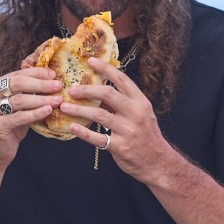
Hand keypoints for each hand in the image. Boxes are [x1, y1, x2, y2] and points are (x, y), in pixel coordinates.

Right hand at [0, 60, 63, 166]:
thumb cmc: (13, 126)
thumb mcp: (22, 107)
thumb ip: (31, 94)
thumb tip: (54, 82)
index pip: (18, 74)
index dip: (37, 73)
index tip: (54, 75)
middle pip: (18, 84)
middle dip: (41, 84)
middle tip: (58, 85)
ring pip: (20, 100)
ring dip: (42, 99)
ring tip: (58, 100)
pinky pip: (19, 117)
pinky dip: (35, 113)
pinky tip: (48, 110)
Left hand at [58, 57, 178, 183]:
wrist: (158, 162)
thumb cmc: (146, 136)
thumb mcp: (141, 115)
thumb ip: (123, 103)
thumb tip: (99, 90)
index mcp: (141, 102)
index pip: (122, 80)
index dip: (106, 68)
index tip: (90, 61)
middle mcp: (135, 114)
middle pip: (108, 94)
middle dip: (87, 89)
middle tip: (72, 90)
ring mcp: (128, 131)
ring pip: (99, 115)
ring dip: (79, 110)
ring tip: (65, 107)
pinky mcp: (120, 147)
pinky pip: (98, 138)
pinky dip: (83, 132)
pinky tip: (73, 127)